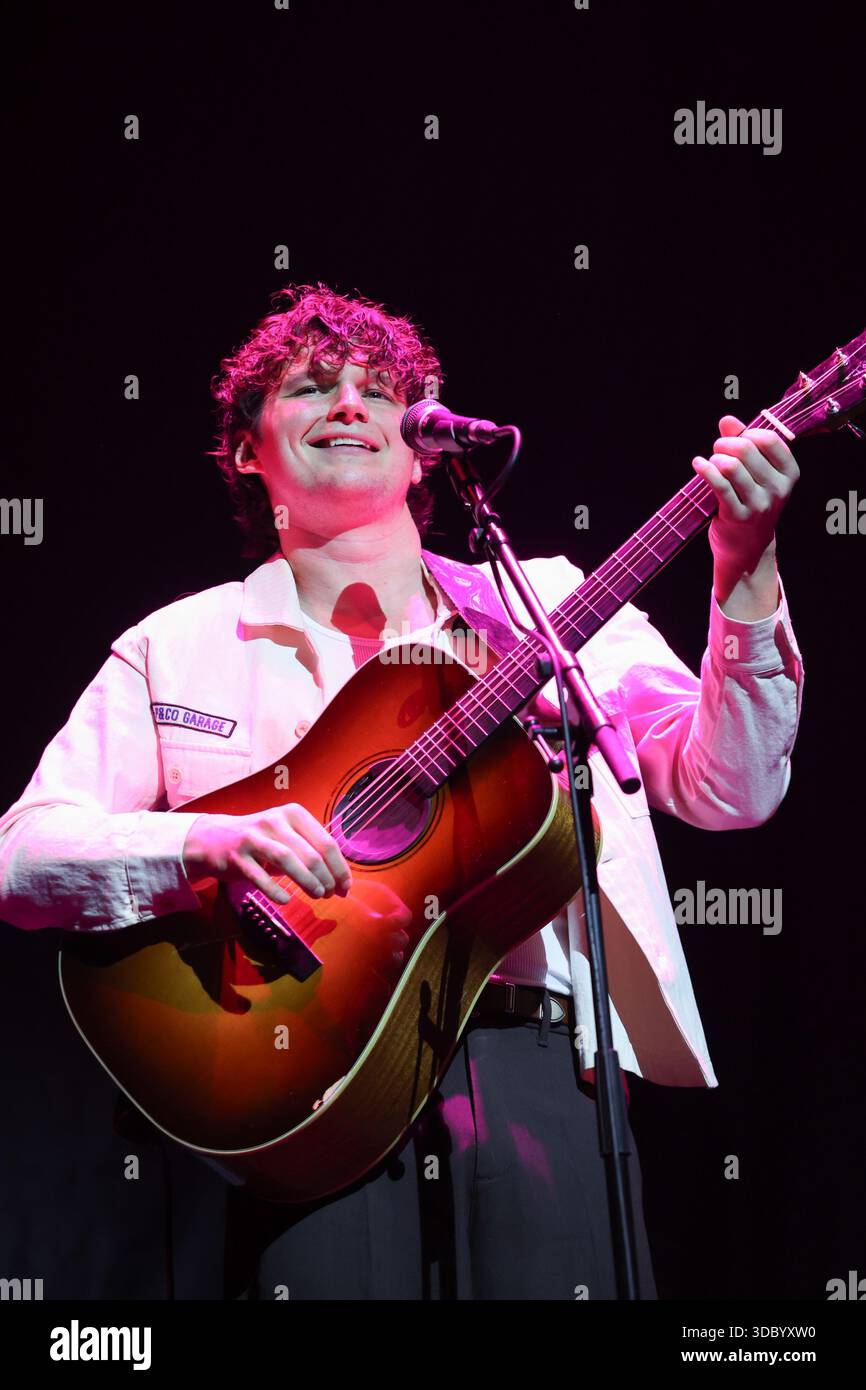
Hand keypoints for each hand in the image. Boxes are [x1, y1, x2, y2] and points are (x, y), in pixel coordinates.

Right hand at [182, 803, 352, 904]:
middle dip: (326, 878)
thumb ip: (311, 852)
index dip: (340, 868)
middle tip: (330, 894)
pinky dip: (275, 891)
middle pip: (310, 853)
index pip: (326, 842)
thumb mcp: (287, 837)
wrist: (214, 838)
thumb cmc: (261, 841)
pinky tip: (285, 900)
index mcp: (293, 814)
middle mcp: (275, 821)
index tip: (345, 887)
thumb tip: (340, 880)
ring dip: (307, 881)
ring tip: (317, 895)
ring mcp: (254, 837)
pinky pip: (260, 876)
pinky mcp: (237, 856)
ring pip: (288, 859)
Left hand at [691, 415, 799, 618]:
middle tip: (717, 450)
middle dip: (725, 443)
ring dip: (714, 458)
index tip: (737, 441)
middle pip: (746, 449)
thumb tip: (727, 419)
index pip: (769, 439)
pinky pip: (718, 484)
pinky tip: (698, 464)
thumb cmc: (750, 502)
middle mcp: (778, 488)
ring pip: (731, 465)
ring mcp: (759, 504)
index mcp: (789, 473)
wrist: (747, 548)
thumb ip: (743, 443)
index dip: (747, 433)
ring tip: (711, 463)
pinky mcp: (737, 515)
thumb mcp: (755, 473)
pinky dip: (704, 469)